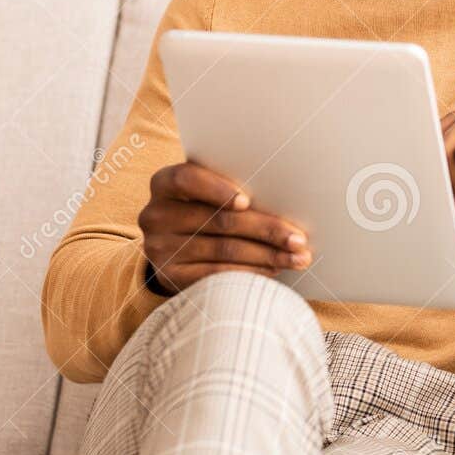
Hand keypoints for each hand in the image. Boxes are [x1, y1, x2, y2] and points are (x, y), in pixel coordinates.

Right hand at [138, 161, 311, 293]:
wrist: (172, 247)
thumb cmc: (203, 208)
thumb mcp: (206, 192)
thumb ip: (232, 189)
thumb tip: (285, 197)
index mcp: (164, 183)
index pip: (187, 179)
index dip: (217, 189)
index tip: (247, 201)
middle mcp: (156, 215)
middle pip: (218, 220)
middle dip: (265, 229)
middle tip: (298, 238)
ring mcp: (160, 247)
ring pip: (224, 249)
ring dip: (267, 254)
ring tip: (296, 257)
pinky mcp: (170, 275)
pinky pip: (217, 273)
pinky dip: (250, 272)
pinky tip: (273, 270)